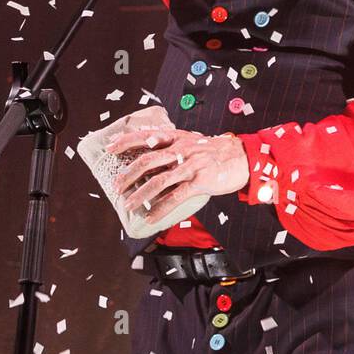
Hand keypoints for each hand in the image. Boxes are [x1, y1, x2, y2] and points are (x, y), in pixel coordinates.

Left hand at [106, 128, 250, 223]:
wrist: (242, 156)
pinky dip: (161, 209)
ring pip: (159, 181)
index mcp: (178, 137)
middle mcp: (182, 149)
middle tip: (116, 186)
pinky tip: (151, 218)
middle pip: (148, 160)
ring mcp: (191, 166)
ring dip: (140, 194)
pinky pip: (175, 198)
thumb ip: (173, 146)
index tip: (110, 147)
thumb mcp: (192, 141)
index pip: (147, 136)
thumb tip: (150, 158)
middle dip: (129, 174)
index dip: (126, 141)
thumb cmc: (214, 150)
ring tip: (128, 204)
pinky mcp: (200, 182)